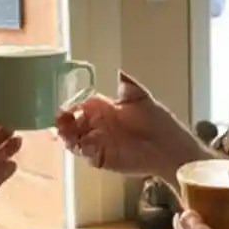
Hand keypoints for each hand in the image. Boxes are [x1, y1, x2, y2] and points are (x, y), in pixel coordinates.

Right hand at [55, 71, 201, 179]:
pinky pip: (86, 155)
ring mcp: (100, 143)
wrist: (170, 147)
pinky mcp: (103, 159)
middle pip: (73, 124)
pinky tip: (79, 145)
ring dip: (67, 137)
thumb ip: (125, 85)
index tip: (62, 107)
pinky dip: (80, 150)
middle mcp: (99, 126)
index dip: (69, 107)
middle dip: (63, 123)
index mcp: (104, 109)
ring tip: (63, 134)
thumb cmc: (158, 120)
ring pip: (75, 140)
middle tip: (58, 122)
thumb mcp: (140, 97)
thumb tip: (117, 69)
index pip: (79, 106)